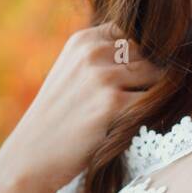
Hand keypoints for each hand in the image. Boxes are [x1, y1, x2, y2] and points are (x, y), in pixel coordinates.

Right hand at [0, 23, 162, 192]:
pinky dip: (151, 115)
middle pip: (148, 55)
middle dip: (147, 79)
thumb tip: (158, 52)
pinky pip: (152, 101)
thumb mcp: (73, 73)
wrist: (33, 156)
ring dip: (152, 97)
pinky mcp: (112, 103)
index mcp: (83, 40)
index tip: (129, 83)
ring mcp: (102, 76)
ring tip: (131, 117)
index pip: (132, 35)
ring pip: (155, 76)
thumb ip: (104, 58)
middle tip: (131, 106)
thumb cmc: (59, 119)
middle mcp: (92, 51)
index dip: (139, 59)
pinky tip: (132, 127)